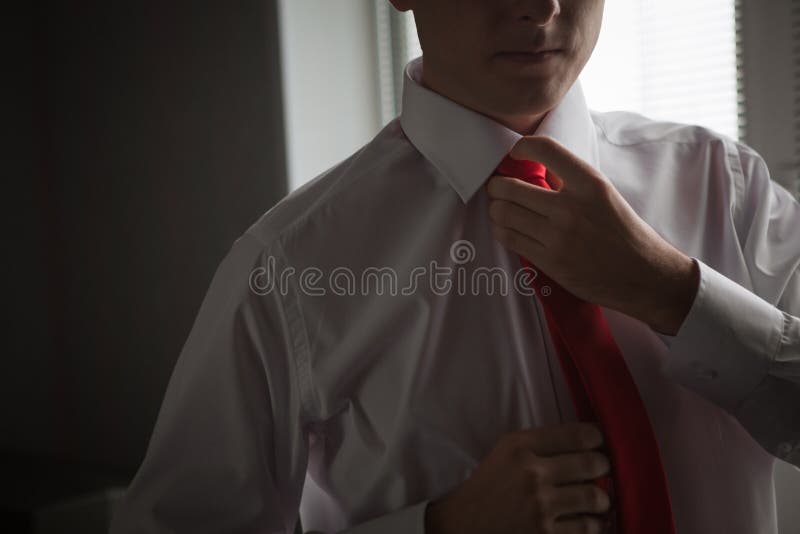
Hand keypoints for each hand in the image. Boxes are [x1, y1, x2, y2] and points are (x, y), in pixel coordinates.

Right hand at [424, 422, 610, 533]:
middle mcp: (531, 473)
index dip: (597, 438)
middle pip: (593, 464)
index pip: (578, 434)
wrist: (464, 524)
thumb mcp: (507, 450)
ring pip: (596, 498)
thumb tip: (590, 442)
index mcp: (521, 446)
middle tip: (601, 471)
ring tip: (596, 500)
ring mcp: (540, 507)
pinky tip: (587, 519)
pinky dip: (593, 524)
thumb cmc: (491, 483)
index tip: (598, 444)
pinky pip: (588, 528)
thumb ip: (542, 442)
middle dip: (604, 467)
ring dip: (602, 499)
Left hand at [486, 135, 698, 334]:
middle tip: (496, 187)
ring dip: (495, 208)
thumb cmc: (624, 231)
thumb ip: (573, 182)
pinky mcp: (550, 261)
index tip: (516, 152)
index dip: (523, 147)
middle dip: (496, 186)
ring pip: (504, 213)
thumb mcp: (605, 195)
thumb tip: (536, 171)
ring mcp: (558, 236)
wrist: (643, 274)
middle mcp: (571, 207)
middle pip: (511, 188)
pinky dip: (501, 230)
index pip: (546, 150)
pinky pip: (510, 238)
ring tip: (498, 207)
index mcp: (590, 184)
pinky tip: (505, 227)